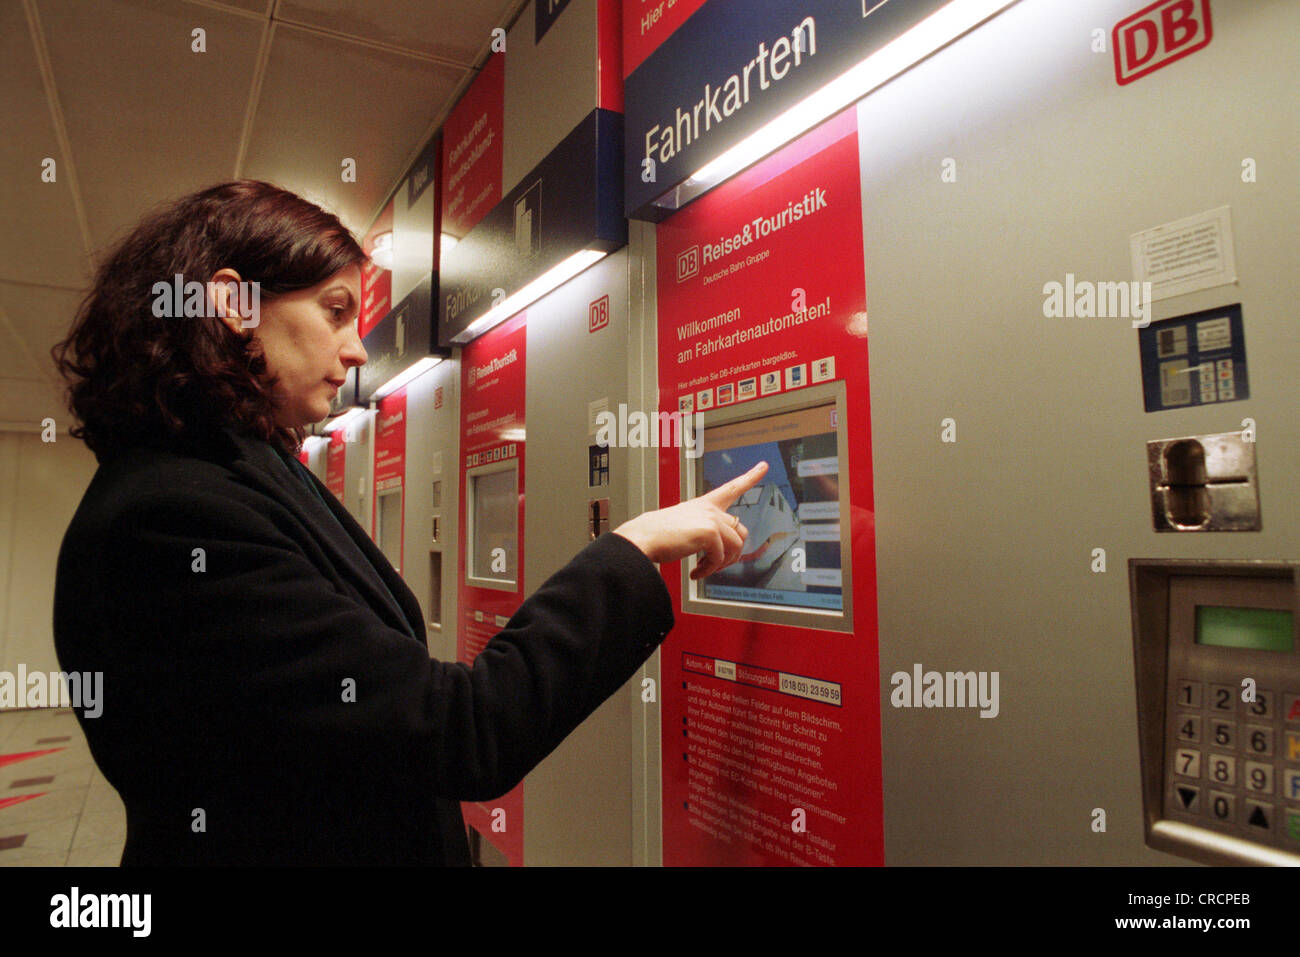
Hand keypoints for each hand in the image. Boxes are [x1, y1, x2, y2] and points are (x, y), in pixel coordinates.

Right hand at [613, 462, 768, 578]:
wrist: (642, 538)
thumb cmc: (658, 535)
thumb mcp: (685, 526)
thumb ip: (705, 532)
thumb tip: (722, 550)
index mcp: (703, 503)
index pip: (732, 487)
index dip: (751, 476)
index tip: (763, 466)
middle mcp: (710, 508)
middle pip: (740, 530)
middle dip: (733, 553)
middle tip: (716, 564)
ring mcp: (711, 518)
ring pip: (735, 546)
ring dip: (721, 564)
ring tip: (703, 569)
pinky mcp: (710, 532)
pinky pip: (721, 558)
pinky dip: (709, 570)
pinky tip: (696, 572)